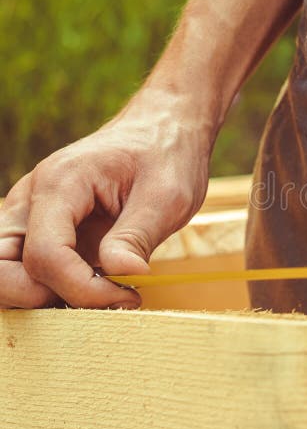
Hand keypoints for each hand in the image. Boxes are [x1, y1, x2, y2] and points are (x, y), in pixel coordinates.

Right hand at [0, 90, 210, 308]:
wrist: (164, 129)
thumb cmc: (166, 154)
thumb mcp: (168, 194)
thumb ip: (137, 235)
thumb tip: (121, 274)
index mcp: (61, 183)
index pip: (44, 254)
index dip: (81, 288)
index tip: (128, 295)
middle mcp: (33, 199)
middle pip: (0, 268)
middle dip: (42, 298)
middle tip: (103, 299)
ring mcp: (32, 216)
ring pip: (5, 272)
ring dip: (45, 296)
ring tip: (103, 294)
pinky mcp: (42, 230)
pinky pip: (27, 268)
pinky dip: (53, 289)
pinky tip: (99, 286)